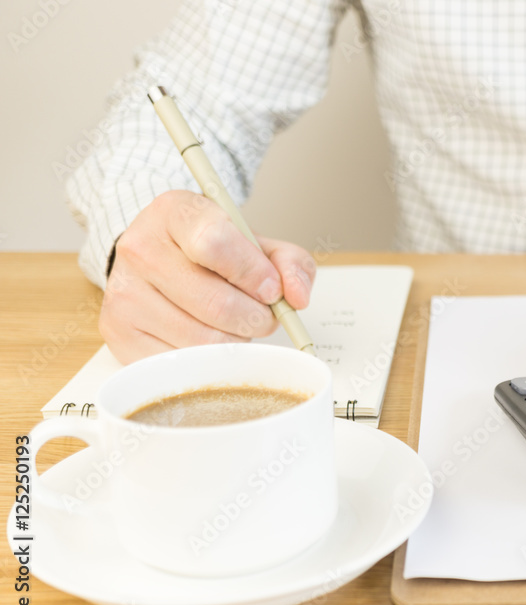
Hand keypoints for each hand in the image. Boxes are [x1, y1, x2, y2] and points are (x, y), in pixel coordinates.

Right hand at [100, 190, 315, 363]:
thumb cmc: (213, 252)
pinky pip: (180, 363)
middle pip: (214, 302)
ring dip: (235, 341)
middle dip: (254, 318)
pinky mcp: (118, 332)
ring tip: (235, 325)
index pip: (215, 243)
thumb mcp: (256, 243)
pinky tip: (210, 339)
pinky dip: (208, 360)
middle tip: (262, 316)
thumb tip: (297, 297)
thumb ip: (290, 262)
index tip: (272, 290)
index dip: (254, 274)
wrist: (157, 260)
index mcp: (174, 212)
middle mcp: (139, 247)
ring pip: (202, 339)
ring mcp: (123, 292)